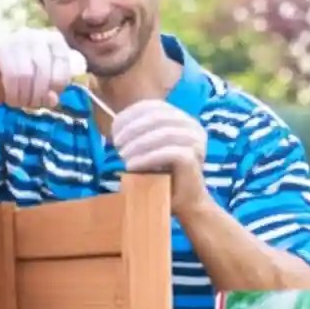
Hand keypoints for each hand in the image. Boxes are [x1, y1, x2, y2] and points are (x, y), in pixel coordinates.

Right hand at [0, 28, 85, 109]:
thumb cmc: (28, 81)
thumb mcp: (47, 86)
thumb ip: (54, 90)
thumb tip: (52, 99)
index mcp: (54, 40)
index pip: (64, 62)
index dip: (59, 85)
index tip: (51, 97)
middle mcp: (36, 35)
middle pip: (44, 69)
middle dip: (40, 94)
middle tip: (34, 105)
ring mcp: (15, 40)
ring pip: (26, 74)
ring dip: (25, 96)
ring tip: (22, 104)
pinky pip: (10, 76)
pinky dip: (13, 94)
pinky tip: (12, 100)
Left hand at [110, 99, 209, 215]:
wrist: (184, 202)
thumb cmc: (163, 175)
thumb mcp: (148, 149)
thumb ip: (137, 133)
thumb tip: (115, 123)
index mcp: (183, 119)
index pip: (155, 106)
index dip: (131, 114)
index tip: (114, 128)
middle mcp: (193, 126)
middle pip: (158, 117)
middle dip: (132, 129)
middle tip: (116, 144)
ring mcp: (196, 142)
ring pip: (163, 133)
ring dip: (137, 144)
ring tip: (122, 156)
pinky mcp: (193, 158)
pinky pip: (168, 152)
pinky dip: (146, 158)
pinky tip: (131, 166)